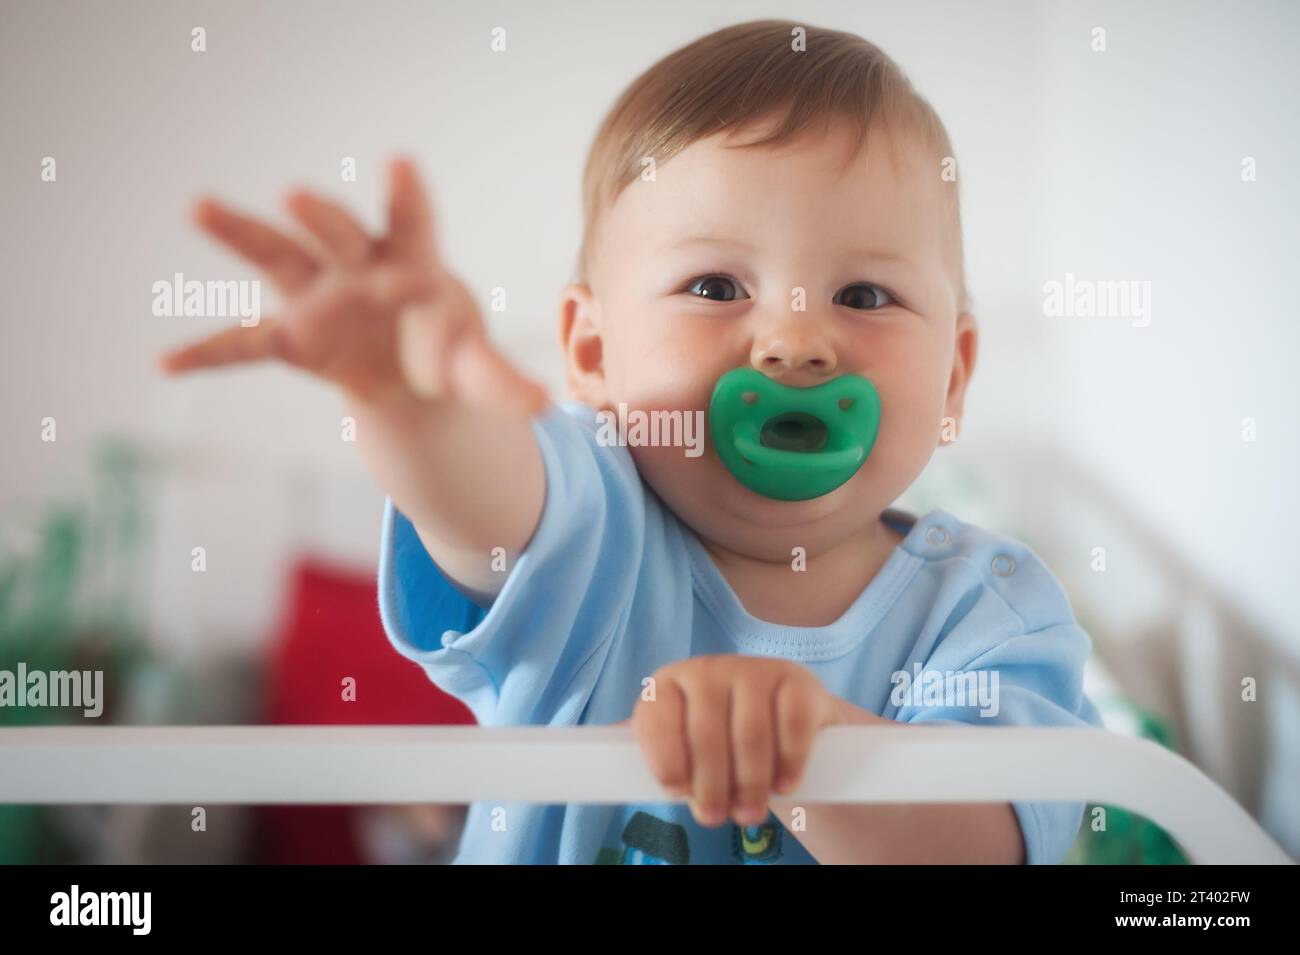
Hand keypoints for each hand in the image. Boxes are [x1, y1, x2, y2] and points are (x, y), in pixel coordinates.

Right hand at [159, 157, 546, 414]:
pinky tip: (167, 365)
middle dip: (319, 214)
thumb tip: (545, 407)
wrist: (410, 372)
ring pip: (276, 255)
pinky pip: (244, 343)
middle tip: (295, 193)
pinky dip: (209, 354)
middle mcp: (358, 265)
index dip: (406, 195)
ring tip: (198, 205)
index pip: (413, 221)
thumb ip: (501, 384)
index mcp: (413, 263)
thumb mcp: (474, 369)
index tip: (398, 163)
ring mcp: (317, 293)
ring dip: (241, 233)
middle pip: (337, 230)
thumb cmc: (447, 350)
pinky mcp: (289, 334)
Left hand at [631, 654, 842, 827]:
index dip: (663, 758)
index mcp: (669, 684)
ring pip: (750, 734)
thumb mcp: (682, 743)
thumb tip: (592, 761)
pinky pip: (791, 725)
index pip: (656, 717)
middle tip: (716, 818)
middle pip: (706, 733)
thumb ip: (650, 750)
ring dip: (750, 784)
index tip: (675, 792)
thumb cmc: (721, 741)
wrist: (786, 723)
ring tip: (750, 813)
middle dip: (710, 785)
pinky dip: (789, 762)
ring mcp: (755, 670)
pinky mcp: (796, 682)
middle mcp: (708, 669)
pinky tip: (784, 785)